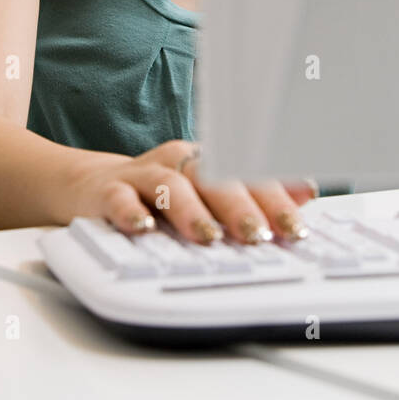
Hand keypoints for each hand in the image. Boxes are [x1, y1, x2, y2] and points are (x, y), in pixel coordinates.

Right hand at [66, 140, 317, 243]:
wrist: (92, 185)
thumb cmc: (159, 196)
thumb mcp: (209, 194)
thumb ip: (256, 194)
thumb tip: (306, 192)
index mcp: (209, 162)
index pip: (247, 177)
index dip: (274, 201)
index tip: (295, 228)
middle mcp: (179, 163)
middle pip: (214, 177)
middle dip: (240, 207)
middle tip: (260, 235)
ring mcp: (143, 175)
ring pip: (170, 185)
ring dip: (191, 211)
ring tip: (208, 237)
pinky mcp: (108, 191)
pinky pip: (119, 198)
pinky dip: (130, 212)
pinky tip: (142, 228)